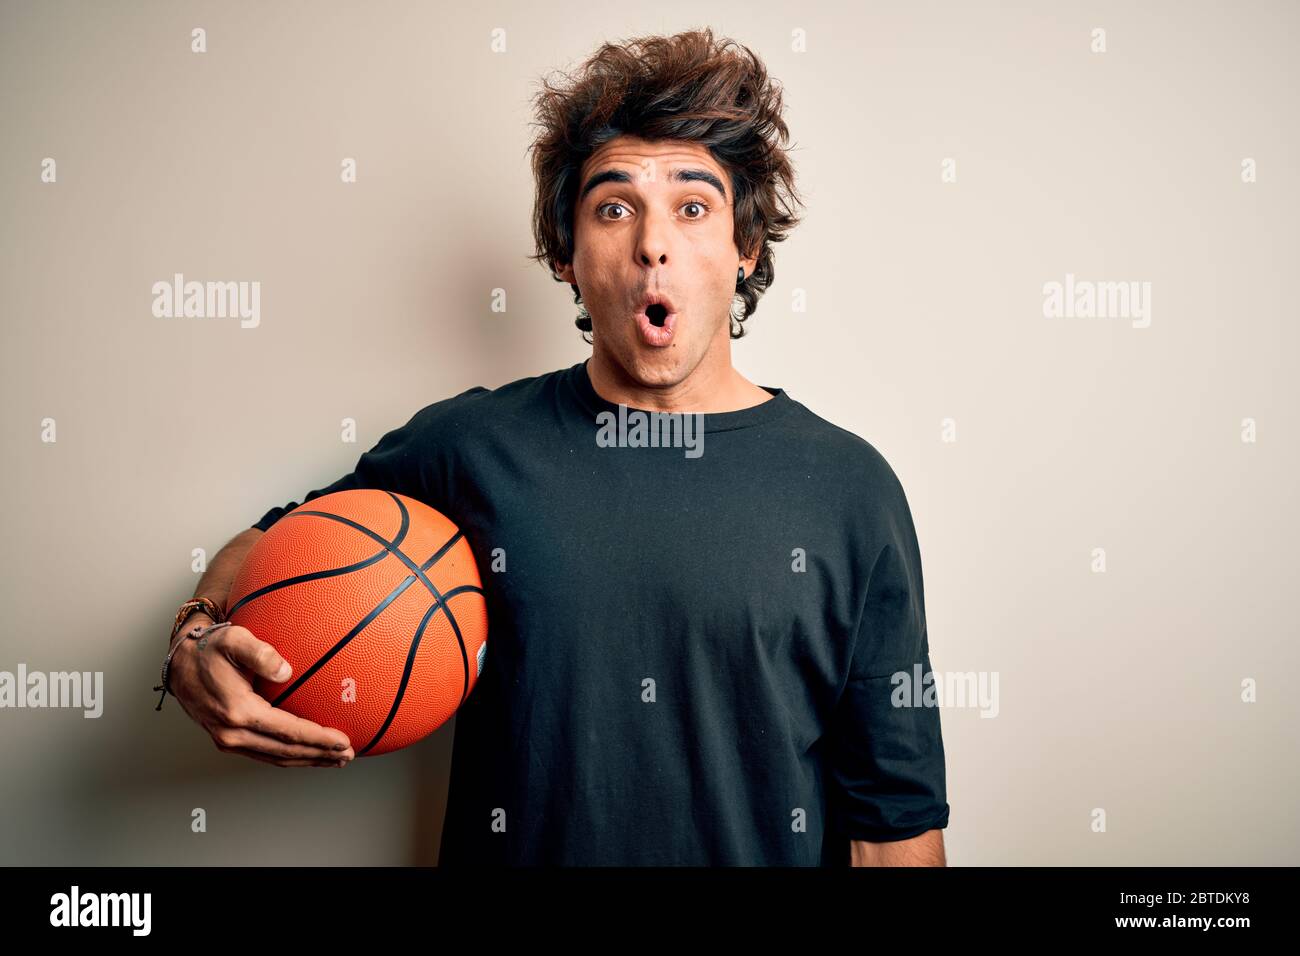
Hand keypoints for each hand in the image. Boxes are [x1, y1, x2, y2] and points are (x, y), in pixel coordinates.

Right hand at [169, 619, 354, 767]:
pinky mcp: (227, 739)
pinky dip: (289, 757)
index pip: (288, 731)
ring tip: (334, 759)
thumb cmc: (209, 647)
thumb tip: (285, 670)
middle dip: (319, 755)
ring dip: (307, 760)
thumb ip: (259, 652)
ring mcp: (227, 739)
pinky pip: (264, 753)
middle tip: (347, 756)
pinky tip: (306, 753)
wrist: (180, 662)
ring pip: (275, 757)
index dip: (318, 739)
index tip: (342, 742)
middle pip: (285, 751)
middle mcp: (231, 732)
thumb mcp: (233, 639)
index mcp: (238, 711)